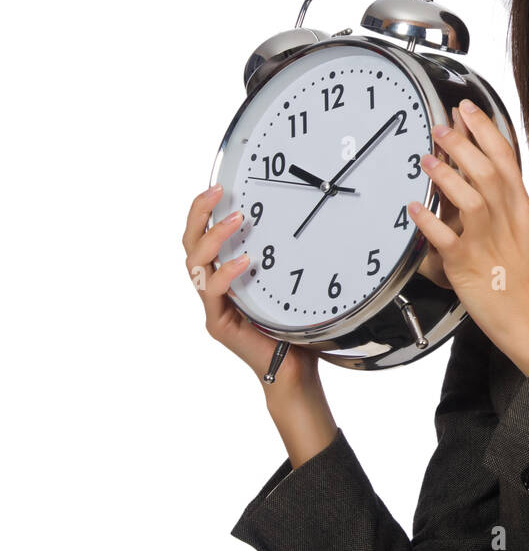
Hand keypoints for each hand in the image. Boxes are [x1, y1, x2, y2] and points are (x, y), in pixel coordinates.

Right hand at [183, 184, 321, 392]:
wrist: (297, 367)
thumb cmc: (298, 323)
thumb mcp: (295, 279)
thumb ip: (291, 253)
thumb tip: (317, 213)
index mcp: (227, 272)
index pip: (204, 234)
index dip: (203, 208)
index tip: (219, 183)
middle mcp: (214, 286)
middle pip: (189, 243)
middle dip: (197, 213)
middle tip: (216, 190)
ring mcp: (214, 305)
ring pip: (194, 264)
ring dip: (213, 237)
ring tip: (235, 219)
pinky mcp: (219, 323)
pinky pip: (212, 292)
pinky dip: (226, 274)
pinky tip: (244, 261)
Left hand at [406, 100, 528, 373]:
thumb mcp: (528, 238)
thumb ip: (506, 212)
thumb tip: (482, 190)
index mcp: (522, 212)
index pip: (507, 159)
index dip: (486, 130)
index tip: (469, 109)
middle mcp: (508, 222)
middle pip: (487, 171)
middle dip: (462, 144)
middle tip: (440, 125)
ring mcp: (488, 244)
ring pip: (469, 198)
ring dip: (445, 176)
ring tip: (426, 160)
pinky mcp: (468, 268)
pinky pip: (444, 240)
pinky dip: (428, 222)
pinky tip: (414, 208)